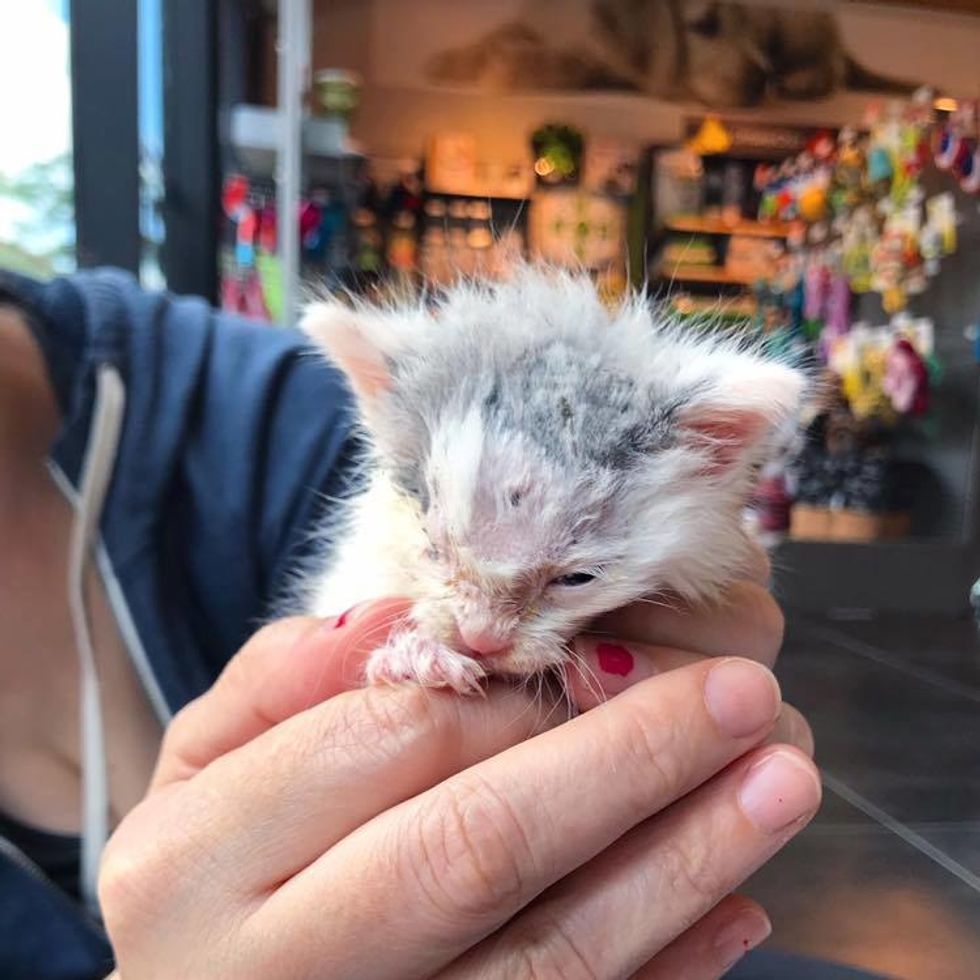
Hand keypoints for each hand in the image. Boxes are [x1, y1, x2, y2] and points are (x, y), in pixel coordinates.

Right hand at [100, 564, 818, 978]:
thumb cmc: (197, 883)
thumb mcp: (197, 771)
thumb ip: (277, 686)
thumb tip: (400, 621)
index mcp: (194, 860)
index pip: (387, 744)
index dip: (510, 697)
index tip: (598, 653)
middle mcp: (271, 968)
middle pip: (478, 848)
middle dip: (627, 761)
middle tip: (744, 693)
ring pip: (547, 961)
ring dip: (679, 864)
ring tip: (779, 779)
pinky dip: (663, 978)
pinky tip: (737, 912)